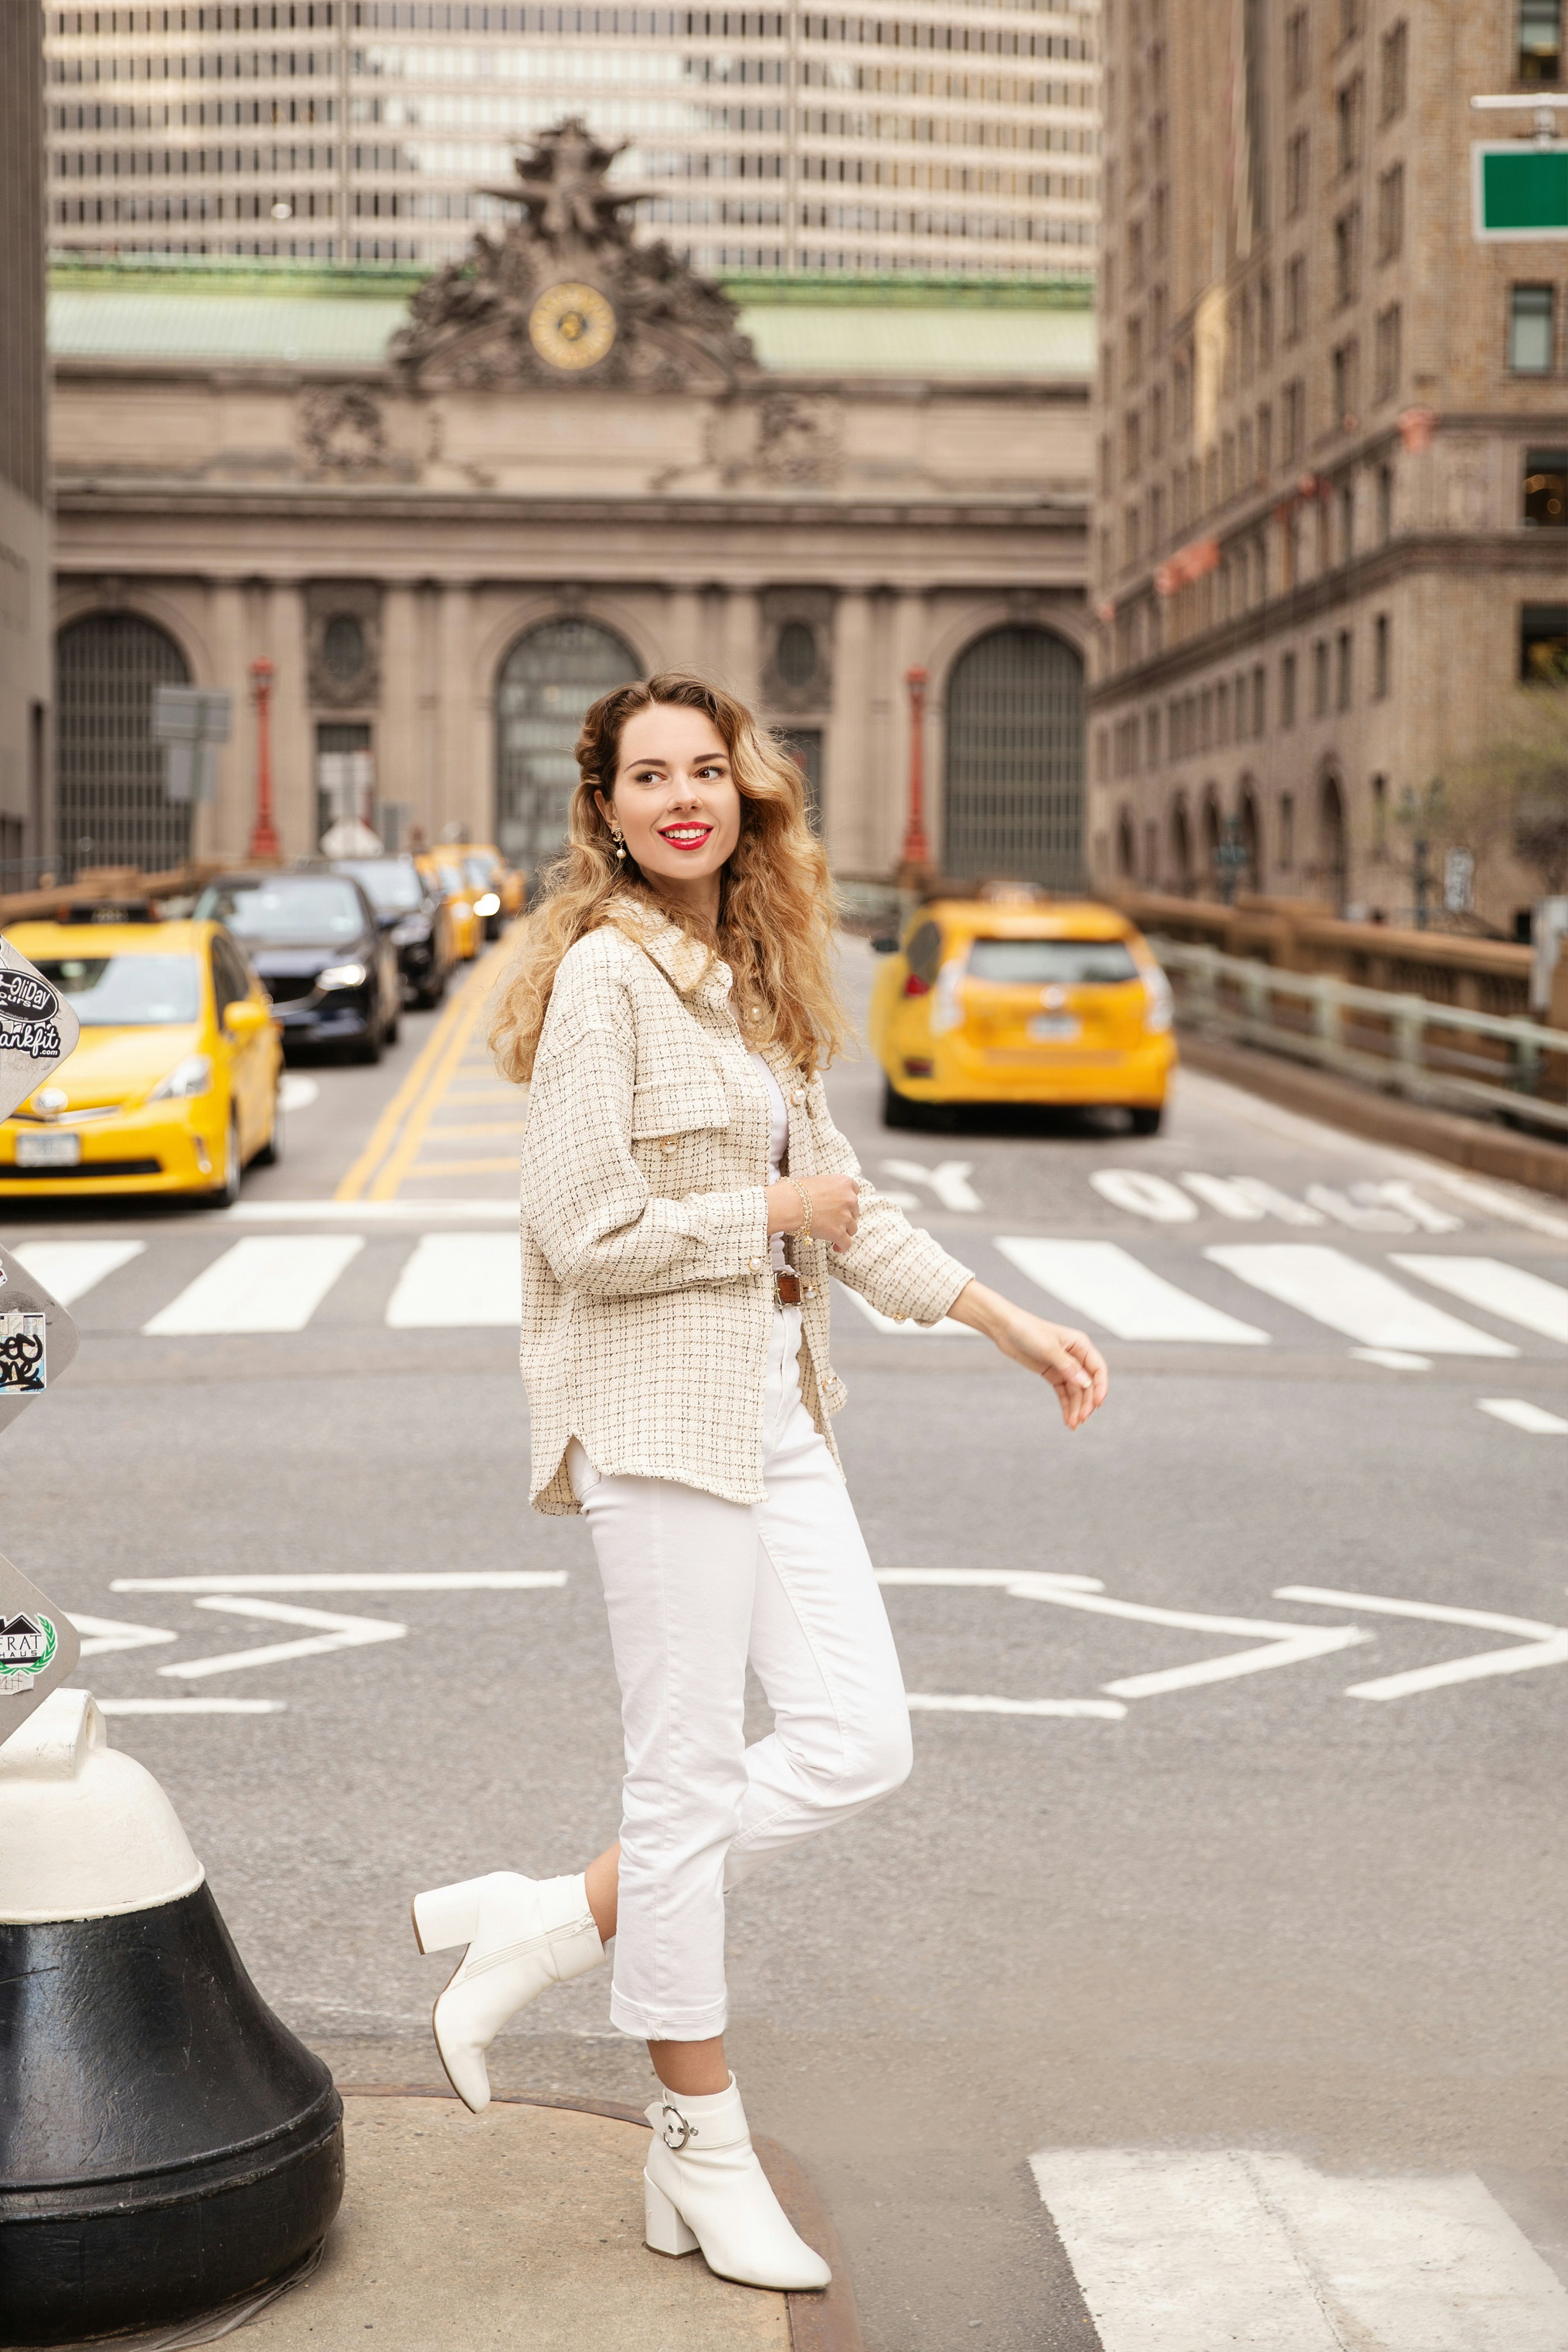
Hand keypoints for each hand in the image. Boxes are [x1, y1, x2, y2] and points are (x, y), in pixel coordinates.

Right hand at [766, 1173, 859, 1252]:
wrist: (789, 1204)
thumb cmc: (795, 1191)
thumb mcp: (816, 1181)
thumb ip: (827, 1189)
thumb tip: (824, 1197)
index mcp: (844, 1183)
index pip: (855, 1191)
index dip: (847, 1199)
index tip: (842, 1204)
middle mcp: (849, 1198)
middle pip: (854, 1210)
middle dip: (845, 1215)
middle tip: (834, 1218)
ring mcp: (845, 1216)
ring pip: (852, 1228)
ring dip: (844, 1230)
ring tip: (834, 1234)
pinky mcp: (839, 1232)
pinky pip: (846, 1243)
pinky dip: (842, 1246)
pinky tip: (836, 1247)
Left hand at [946, 1280, 1107, 1430]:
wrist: (1006, 1329)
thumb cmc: (1028, 1331)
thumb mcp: (1049, 1348)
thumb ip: (1067, 1366)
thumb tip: (1086, 1384)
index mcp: (1081, 1345)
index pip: (1098, 1369)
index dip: (1100, 1387)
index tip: (1097, 1404)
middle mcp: (1076, 1357)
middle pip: (1088, 1384)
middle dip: (1086, 1402)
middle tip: (1081, 1419)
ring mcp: (1064, 1367)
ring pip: (1076, 1391)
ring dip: (1076, 1407)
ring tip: (1073, 1425)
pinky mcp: (1052, 1374)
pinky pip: (1064, 1392)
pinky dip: (1066, 1405)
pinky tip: (1067, 1419)